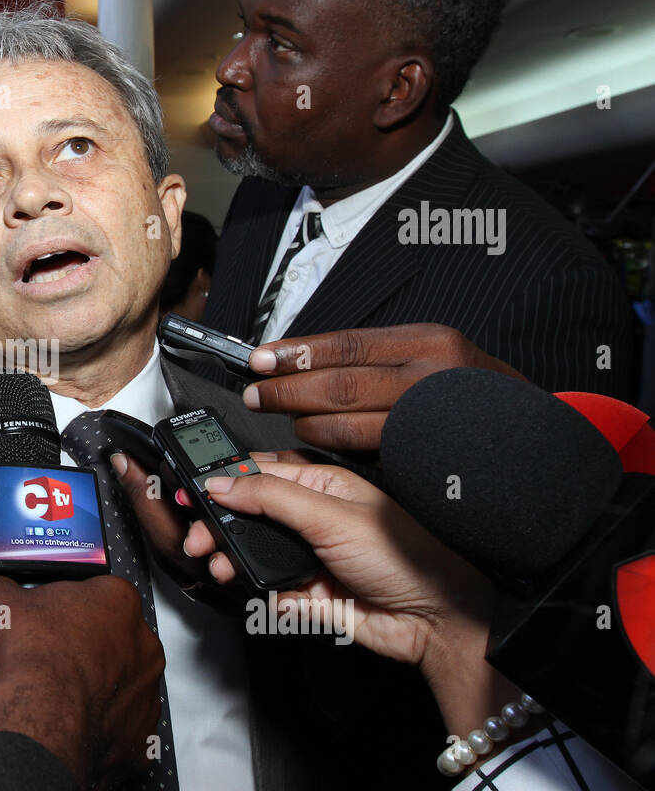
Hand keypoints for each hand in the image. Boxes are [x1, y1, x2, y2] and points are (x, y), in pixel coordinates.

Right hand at [0, 575, 164, 790]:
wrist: (32, 730)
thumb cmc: (24, 666)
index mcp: (116, 601)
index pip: (88, 593)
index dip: (53, 608)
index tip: (34, 621)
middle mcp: (142, 646)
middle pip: (102, 640)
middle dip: (69, 650)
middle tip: (32, 661)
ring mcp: (144, 696)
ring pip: (108, 687)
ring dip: (79, 690)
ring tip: (37, 697)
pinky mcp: (136, 740)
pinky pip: (110, 730)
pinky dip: (85, 729)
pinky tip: (54, 726)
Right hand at [191, 460, 515, 734]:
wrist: (439, 622)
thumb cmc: (410, 558)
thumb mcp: (333, 515)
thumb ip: (272, 497)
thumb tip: (223, 482)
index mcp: (321, 484)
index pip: (259, 473)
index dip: (222, 482)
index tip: (193, 494)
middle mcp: (313, 517)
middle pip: (248, 515)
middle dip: (218, 527)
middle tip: (199, 539)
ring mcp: (311, 555)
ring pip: (254, 555)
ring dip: (233, 562)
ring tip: (225, 569)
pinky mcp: (312, 593)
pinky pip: (272, 593)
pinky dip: (267, 597)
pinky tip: (280, 598)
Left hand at [243, 324, 524, 451]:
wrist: (534, 439)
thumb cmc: (473, 397)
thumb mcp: (436, 359)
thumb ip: (383, 359)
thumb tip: (311, 362)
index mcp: (428, 341)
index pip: (346, 342)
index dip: (297, 351)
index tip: (260, 358)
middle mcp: (429, 372)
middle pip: (339, 379)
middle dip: (288, 387)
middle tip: (257, 393)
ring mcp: (428, 413)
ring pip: (347, 416)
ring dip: (304, 419)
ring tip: (283, 417)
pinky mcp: (424, 449)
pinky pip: (365, 446)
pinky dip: (332, 442)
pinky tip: (313, 439)